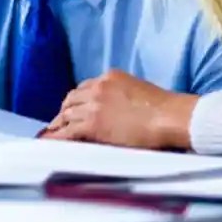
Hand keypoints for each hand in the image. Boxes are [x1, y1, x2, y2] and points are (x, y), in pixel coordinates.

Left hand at [43, 70, 197, 149]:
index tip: (73, 109)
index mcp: (110, 77)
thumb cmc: (165, 109)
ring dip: (59, 125)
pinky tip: (50, 143)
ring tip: (52, 135)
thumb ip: (122, 96)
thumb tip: (118, 110)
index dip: (77, 100)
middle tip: (58, 123)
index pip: (85, 87)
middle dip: (65, 112)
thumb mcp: (139, 92)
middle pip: (72, 99)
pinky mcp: (93, 123)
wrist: (171, 117)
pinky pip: (68, 131)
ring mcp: (94, 104)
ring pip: (67, 114)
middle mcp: (98, 87)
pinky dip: (57, 137)